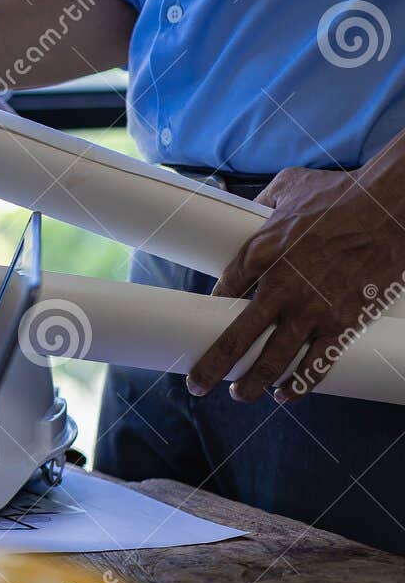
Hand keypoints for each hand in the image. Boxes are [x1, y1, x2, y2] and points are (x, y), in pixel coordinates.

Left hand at [187, 167, 404, 402]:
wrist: (388, 209)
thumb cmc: (339, 195)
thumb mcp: (288, 187)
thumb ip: (263, 202)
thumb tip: (251, 206)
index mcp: (258, 254)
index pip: (222, 292)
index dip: (209, 311)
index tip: (201, 323)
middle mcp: (279, 289)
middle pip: (235, 341)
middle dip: (212, 368)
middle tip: (197, 385)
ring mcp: (312, 312)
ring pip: (273, 363)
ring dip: (253, 385)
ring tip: (241, 395)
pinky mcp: (343, 324)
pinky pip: (316, 366)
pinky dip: (299, 386)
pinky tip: (286, 396)